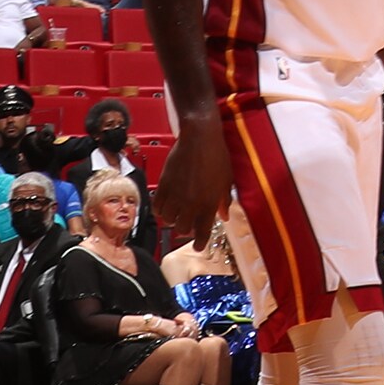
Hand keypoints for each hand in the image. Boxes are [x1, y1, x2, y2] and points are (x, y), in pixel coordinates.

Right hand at [158, 113, 229, 242]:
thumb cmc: (216, 156)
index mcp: (208, 204)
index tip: (198, 246)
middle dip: (186, 230)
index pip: (202, 232)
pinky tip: (167, 204)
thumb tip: (224, 215)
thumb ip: (224, 201)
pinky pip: (157, 207)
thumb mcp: (226, 180)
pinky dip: (161, 209)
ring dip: (173, 219)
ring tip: (178, 211)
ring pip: (168, 220)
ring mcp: (175, 196)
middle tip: (189, 223)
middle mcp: (190, 204)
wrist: (199, 138)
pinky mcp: (163, 187)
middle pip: (182, 230)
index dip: (199, 242)